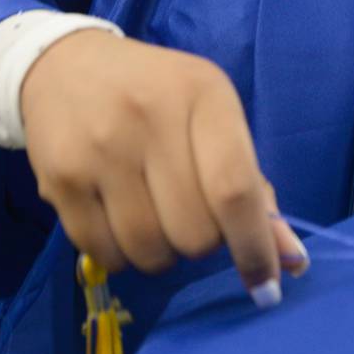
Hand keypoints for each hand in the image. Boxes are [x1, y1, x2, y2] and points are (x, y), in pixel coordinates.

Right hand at [21, 31, 306, 304]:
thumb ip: (255, 187)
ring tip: (154, 216)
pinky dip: (121, 254)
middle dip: (202, 242)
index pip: (235, 189)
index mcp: (203, 94)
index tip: (267, 285)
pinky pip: (104, 253)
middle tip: (190, 214)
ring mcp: (100, 149)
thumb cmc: (157, 96)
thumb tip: (293, 261)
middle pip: (194, 233)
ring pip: (149, 250)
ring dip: (161, 252)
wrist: (65, 67)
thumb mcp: (213, 119)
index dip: (255, 247)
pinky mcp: (60, 179)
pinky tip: (119, 219)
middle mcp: (150, 117)